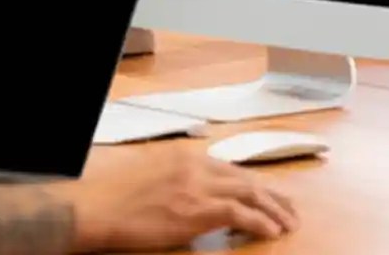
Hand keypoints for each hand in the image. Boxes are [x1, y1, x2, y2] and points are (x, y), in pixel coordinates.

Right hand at [66, 146, 297, 251]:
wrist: (97, 207)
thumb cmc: (116, 198)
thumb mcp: (154, 176)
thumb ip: (180, 181)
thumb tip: (198, 198)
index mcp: (187, 157)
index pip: (232, 170)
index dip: (255, 185)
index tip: (270, 196)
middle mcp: (197, 166)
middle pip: (247, 179)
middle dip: (274, 196)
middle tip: (291, 211)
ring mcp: (198, 186)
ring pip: (250, 193)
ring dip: (274, 210)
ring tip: (289, 224)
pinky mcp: (197, 209)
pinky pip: (239, 213)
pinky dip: (259, 222)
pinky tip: (271, 232)